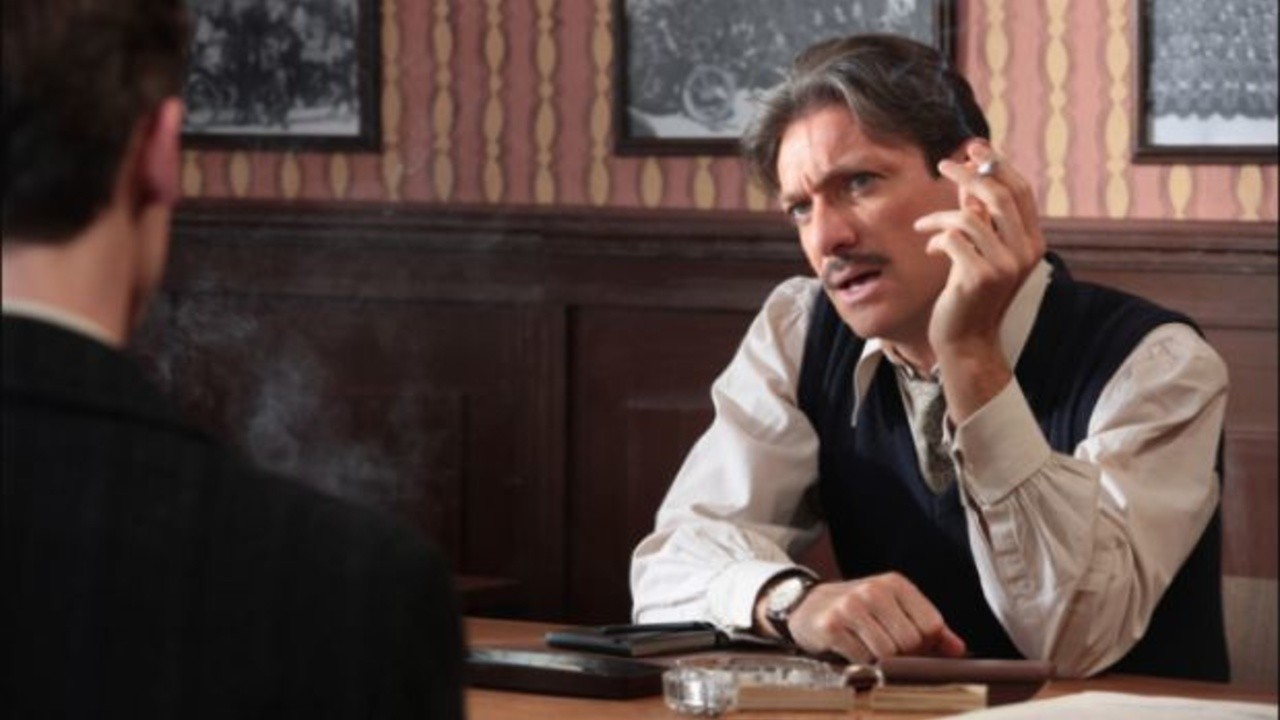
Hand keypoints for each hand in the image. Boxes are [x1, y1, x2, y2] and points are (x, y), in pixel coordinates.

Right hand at [786, 572, 966, 661]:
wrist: (808, 606)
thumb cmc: (859, 611)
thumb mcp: (894, 609)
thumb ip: (929, 628)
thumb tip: (958, 650)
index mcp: (895, 584)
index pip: (932, 625)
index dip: (928, 645)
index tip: (914, 648)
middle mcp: (874, 590)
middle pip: (911, 642)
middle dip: (905, 656)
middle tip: (888, 652)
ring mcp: (851, 607)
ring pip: (888, 653)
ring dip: (881, 662)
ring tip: (869, 651)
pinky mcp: (832, 626)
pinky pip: (862, 659)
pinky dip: (861, 664)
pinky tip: (853, 652)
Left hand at [912, 142, 1045, 421]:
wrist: (967, 341)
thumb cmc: (969, 294)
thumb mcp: (980, 251)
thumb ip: (980, 218)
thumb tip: (971, 178)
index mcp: (1032, 241)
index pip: (1019, 190)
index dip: (996, 164)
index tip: (973, 147)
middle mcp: (1025, 251)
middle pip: (999, 194)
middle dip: (968, 173)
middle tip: (942, 165)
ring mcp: (1005, 265)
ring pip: (969, 216)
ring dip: (940, 217)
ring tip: (925, 226)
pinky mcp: (980, 277)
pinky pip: (952, 238)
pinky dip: (935, 238)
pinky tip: (930, 249)